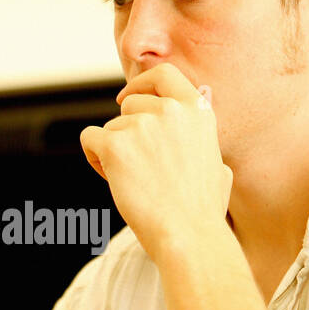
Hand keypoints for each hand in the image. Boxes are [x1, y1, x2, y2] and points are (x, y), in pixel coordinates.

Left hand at [79, 62, 232, 263]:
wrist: (188, 235)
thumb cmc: (203, 212)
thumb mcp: (218, 166)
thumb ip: (203, 144)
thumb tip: (203, 135)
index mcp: (198, 110)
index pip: (164, 74)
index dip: (141, 83)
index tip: (126, 97)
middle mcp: (170, 110)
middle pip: (130, 105)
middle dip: (126, 131)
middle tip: (136, 166)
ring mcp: (142, 124)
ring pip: (110, 127)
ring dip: (113, 151)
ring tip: (133, 182)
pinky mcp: (115, 144)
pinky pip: (90, 139)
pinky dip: (94, 158)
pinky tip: (112, 180)